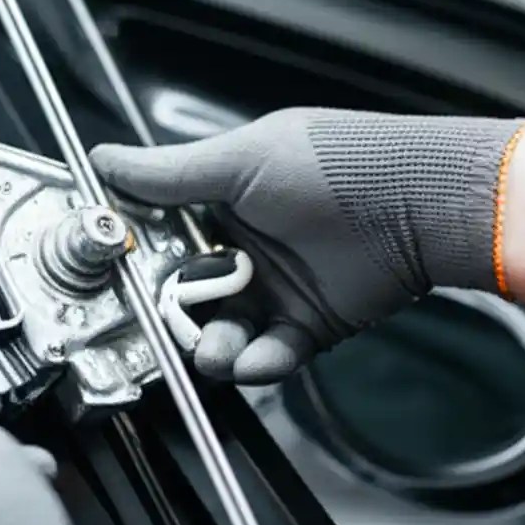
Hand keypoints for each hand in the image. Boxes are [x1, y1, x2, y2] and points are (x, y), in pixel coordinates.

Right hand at [91, 108, 524, 382]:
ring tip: (215, 351)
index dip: (137, 259)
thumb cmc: (336, 166)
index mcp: (221, 199)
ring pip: (224, 330)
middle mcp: (243, 245)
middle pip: (185, 293)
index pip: (161, 234)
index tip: (116, 277)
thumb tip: (105, 161)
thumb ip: (167, 173)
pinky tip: (255, 360)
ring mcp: (275, 287)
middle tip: (166, 322)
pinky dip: (259, 362)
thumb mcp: (240, 161)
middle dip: (173, 314)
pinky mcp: (309, 324)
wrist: (419, 205)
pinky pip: (271, 354)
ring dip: (213, 346)